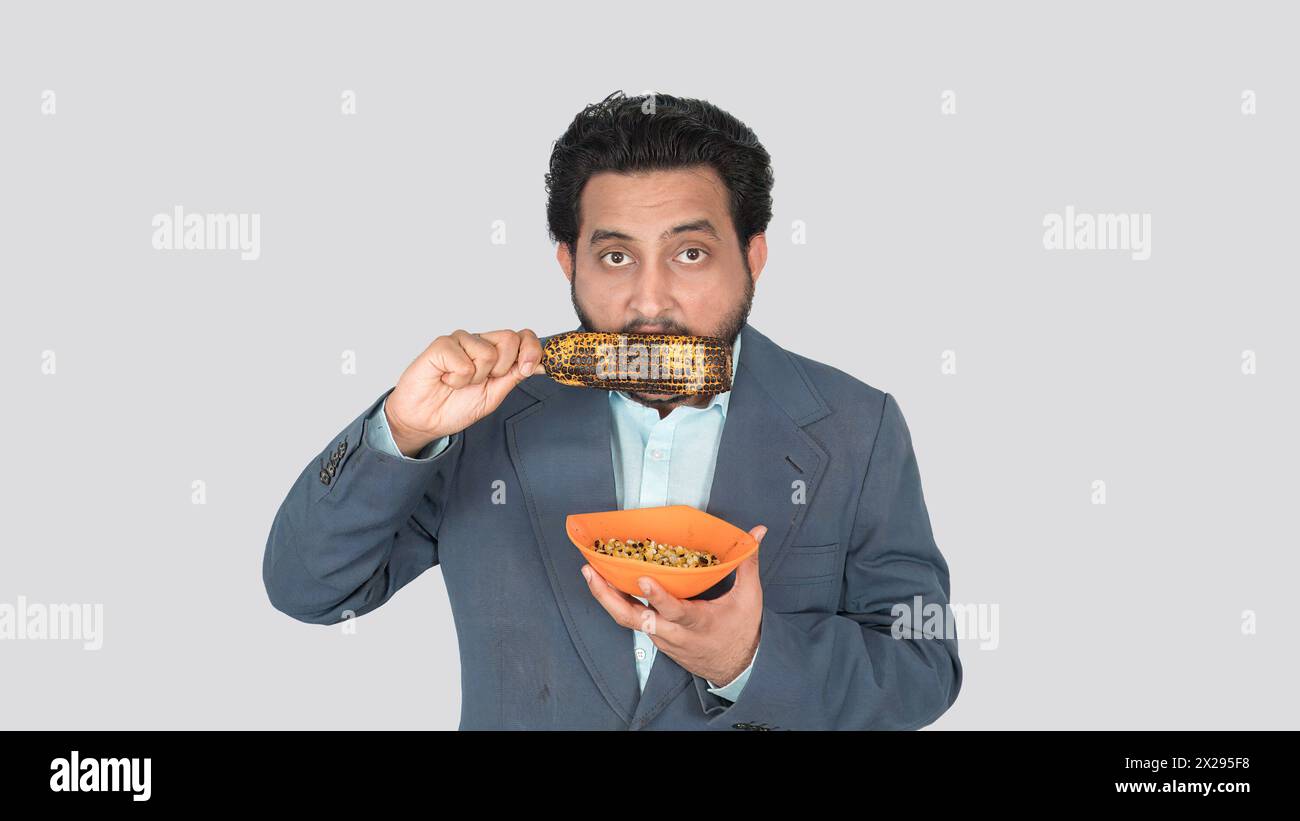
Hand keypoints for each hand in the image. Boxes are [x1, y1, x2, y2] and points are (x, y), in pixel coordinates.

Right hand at [385, 328, 542, 455]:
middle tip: (481, 381)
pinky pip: (464, 363)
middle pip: (510, 338)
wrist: (425, 420)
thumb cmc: (455, 406)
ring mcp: (460, 341)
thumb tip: (540, 364)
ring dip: (475, 378)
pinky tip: (445, 379)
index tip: (528, 369)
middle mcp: (478, 342)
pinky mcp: (441, 345)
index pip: (522, 337)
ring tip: (458, 382)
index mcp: (494, 352)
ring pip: (487, 353)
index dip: (531, 350)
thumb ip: (514, 375)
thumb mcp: (494, 394)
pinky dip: (457, 379)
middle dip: (501, 368)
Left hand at [581, 525, 767, 685]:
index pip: (674, 611)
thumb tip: (756, 533)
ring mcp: (661, 638)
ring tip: (590, 572)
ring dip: (606, 597)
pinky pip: (632, 620)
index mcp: (698, 623)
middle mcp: (673, 633)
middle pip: (633, 619)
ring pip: (627, 620)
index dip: (657, 597)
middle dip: (608, 596)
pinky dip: (617, 602)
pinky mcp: (656, 638)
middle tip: (591, 572)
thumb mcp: (749, 598)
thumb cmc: (741, 633)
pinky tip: (607, 584)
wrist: (735, 668)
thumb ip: (748, 562)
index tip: (643, 579)